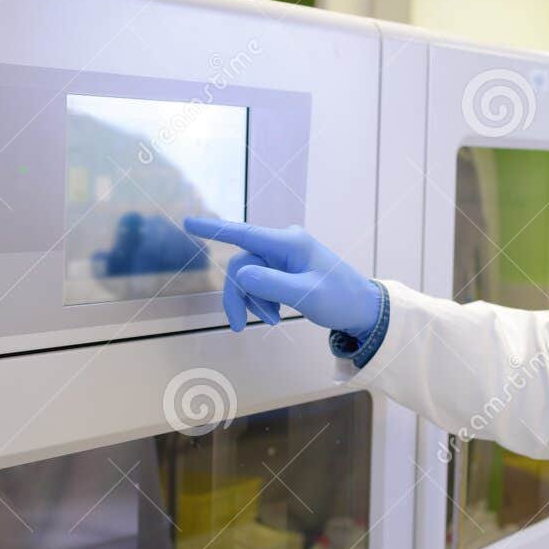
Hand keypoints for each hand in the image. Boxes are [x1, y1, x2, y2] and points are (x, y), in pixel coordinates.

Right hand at [184, 218, 380, 336]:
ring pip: (248, 277)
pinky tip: (275, 314)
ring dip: (253, 302)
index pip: (244, 233)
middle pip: (241, 266)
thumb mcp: (306, 295)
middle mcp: (283, 244)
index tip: (187, 222)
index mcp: (289, 243)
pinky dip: (261, 301)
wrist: (361, 309)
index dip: (214, 229)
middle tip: (238, 327)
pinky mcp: (283, 268)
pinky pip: (258, 283)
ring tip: (273, 321)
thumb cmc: (339, 299)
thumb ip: (271, 284)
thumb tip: (240, 275)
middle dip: (239, 296)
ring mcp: (283, 256)